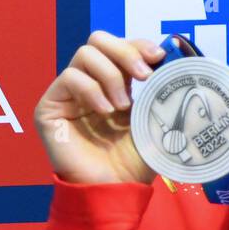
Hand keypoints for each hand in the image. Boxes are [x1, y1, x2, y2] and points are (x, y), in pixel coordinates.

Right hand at [35, 30, 168, 184]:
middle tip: (144, 76)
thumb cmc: (136, 160)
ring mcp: (68, 93)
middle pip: (99, 39)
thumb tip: (177, 55)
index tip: (159, 56)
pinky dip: (92, 89)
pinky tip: (105, 111)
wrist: (115, 189)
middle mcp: (90, 83)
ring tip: (122, 106)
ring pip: (85, 54)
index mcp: (116, 83)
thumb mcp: (156, 118)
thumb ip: (161, 88)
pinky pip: (70, 77)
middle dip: (125, 52)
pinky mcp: (50, 106)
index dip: (138, 44)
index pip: (120, 45)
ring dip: (111, 76)